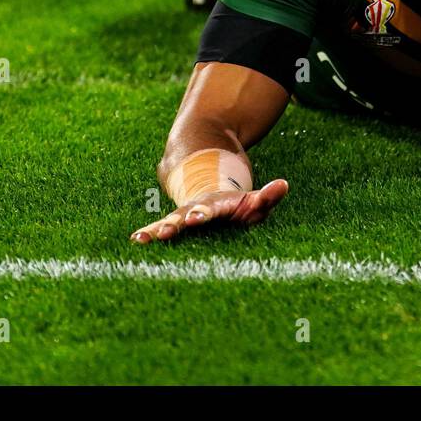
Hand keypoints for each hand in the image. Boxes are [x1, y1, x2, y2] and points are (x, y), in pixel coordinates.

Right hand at [130, 178, 288, 243]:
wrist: (207, 180)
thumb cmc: (236, 202)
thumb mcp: (255, 199)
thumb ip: (268, 196)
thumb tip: (284, 184)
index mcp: (216, 204)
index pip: (210, 209)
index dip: (202, 213)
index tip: (195, 217)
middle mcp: (195, 209)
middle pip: (184, 216)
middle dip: (175, 224)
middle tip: (165, 231)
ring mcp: (182, 216)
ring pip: (169, 222)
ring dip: (156, 229)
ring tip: (142, 237)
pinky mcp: (174, 224)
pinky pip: (159, 229)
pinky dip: (149, 233)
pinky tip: (136, 240)